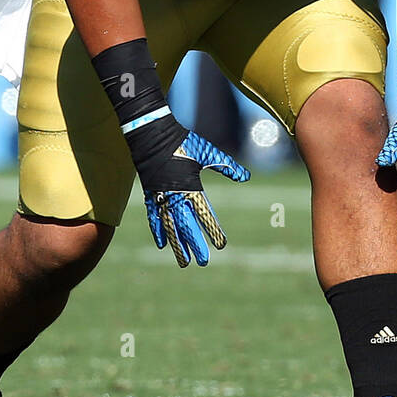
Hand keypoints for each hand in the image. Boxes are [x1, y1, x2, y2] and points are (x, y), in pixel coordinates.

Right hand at [137, 127, 249, 267]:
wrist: (153, 134)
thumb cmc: (184, 142)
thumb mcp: (209, 153)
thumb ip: (227, 167)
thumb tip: (246, 177)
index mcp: (191, 186)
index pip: (204, 214)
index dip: (213, 230)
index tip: (221, 244)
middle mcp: (175, 195)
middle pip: (186, 226)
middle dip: (195, 244)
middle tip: (203, 261)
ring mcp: (161, 197)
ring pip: (169, 227)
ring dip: (177, 245)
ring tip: (184, 262)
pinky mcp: (150, 195)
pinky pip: (154, 218)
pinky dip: (158, 231)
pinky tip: (162, 245)